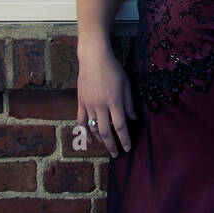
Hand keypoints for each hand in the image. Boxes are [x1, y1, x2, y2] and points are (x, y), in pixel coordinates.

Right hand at [76, 43, 137, 157]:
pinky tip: (90, 139)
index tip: (128, 148)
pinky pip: (82, 121)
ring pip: (93, 128)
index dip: (125, 139)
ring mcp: (89, 104)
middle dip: (112, 145)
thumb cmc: (113, 69)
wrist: (94, 58)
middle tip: (116, 154)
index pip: (121, 126)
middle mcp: (100, 105)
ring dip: (100, 140)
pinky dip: (86, 131)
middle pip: (106, 131)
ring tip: (107, 147)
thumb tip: (133, 119)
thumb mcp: (126, 84)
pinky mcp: (80, 102)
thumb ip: (129, 103)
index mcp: (114, 101)